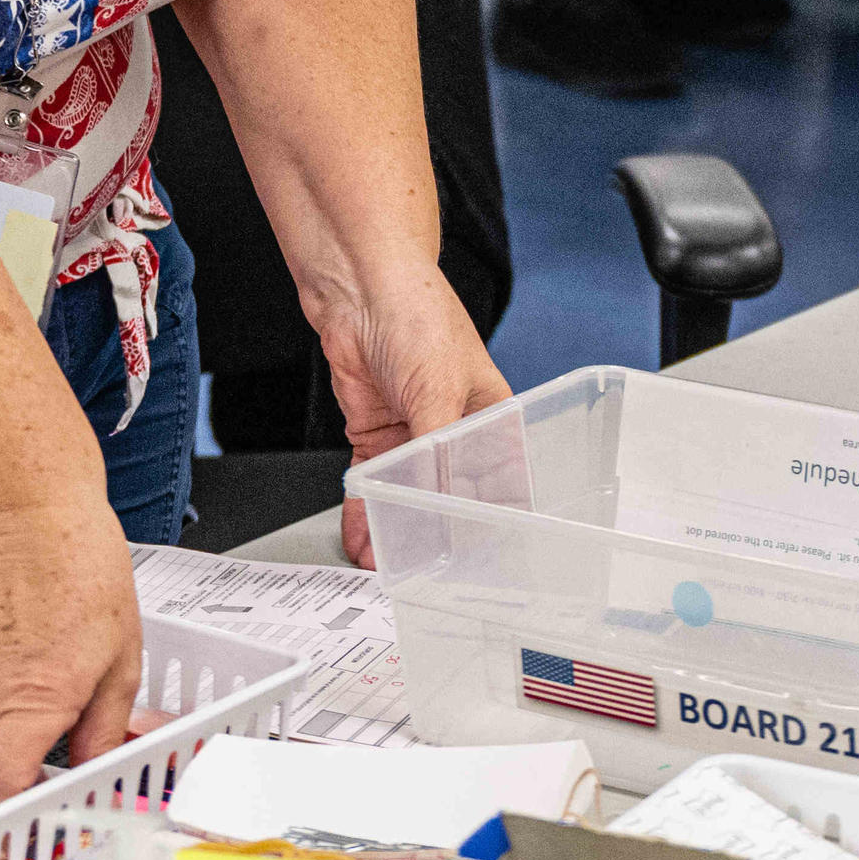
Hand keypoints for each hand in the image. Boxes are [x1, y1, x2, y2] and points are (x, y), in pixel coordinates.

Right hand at [0, 490, 148, 806]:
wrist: (27, 515)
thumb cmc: (78, 568)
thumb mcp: (120, 658)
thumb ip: (103, 728)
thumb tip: (93, 772)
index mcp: (36, 694)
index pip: (0, 781)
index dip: (13, 816)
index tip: (35, 827)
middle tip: (28, 816)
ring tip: (23, 774)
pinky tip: (9, 730)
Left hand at [322, 263, 510, 566]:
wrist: (359, 288)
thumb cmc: (419, 315)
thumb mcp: (438, 395)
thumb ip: (436, 459)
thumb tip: (436, 511)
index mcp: (491, 417)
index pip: (500, 482)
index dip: (490, 522)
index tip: (477, 561)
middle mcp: (454, 431)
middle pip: (449, 495)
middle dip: (437, 533)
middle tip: (429, 571)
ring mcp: (413, 434)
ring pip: (408, 494)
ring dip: (397, 526)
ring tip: (390, 564)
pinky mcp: (375, 435)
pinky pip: (372, 483)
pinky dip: (366, 509)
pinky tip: (364, 534)